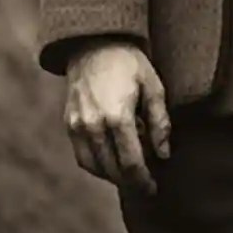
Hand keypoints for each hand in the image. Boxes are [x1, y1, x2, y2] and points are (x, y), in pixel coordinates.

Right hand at [64, 40, 170, 192]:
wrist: (95, 45)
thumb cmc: (130, 64)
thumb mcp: (153, 87)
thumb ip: (160, 123)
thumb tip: (163, 154)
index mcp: (117, 117)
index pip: (131, 163)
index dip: (143, 180)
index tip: (154, 188)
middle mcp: (93, 125)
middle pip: (113, 170)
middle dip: (131, 183)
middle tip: (146, 187)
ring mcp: (78, 125)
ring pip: (95, 167)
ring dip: (114, 177)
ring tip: (131, 176)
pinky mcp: (69, 124)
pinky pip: (82, 157)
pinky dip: (97, 167)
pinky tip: (112, 164)